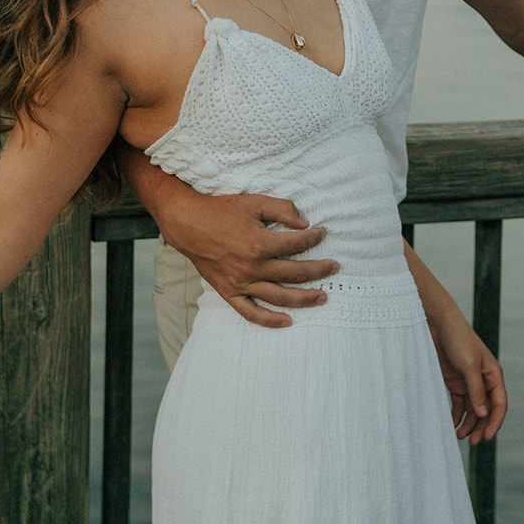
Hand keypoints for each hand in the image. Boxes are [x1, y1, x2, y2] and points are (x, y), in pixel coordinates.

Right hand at [162, 189, 340, 328]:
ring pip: (280, 297)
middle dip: (319, 270)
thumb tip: (305, 224)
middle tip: (335, 267)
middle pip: (295, 273)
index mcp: (259, 243)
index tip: (323, 233)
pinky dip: (270, 321)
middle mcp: (252, 267)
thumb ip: (282, 210)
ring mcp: (241, 283)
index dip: (314, 238)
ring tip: (323, 297)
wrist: (188, 224)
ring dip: (304, 299)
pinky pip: (251, 313)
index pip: (297, 244)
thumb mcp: (254, 202)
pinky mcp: (229, 293)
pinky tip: (288, 321)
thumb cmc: (221, 211)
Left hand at [428, 312, 507, 444]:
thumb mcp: (469, 365)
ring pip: (472, 410)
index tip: (487, 436)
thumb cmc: (458, 338)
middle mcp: (483, 380)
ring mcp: (468, 382)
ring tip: (460, 436)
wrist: (437, 324)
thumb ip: (476, 390)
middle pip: (486, 410)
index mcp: (493, 375)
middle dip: (481, 426)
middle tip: (473, 441)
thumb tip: (483, 414)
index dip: (495, 421)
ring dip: (468, 424)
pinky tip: (452, 426)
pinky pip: (459, 404)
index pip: (499, 403)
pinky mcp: (454, 382)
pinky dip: (457, 416)